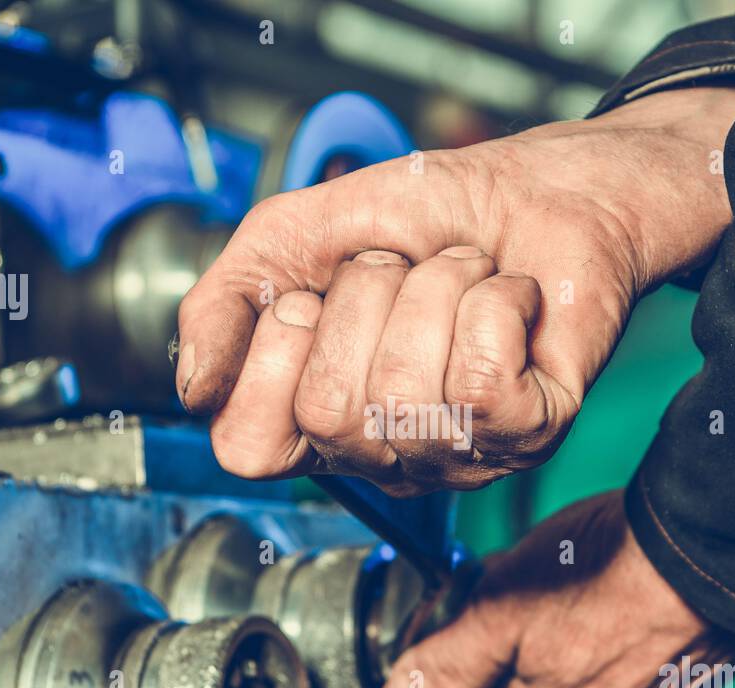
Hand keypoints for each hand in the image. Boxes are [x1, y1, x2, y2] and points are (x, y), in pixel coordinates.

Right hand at [175, 86, 734, 495]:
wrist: (540, 187)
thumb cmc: (427, 217)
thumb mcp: (294, 237)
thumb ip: (223, 304)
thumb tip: (193, 390)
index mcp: (317, 419)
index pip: (247, 447)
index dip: (270, 360)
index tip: (314, 299)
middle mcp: (383, 453)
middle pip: (329, 413)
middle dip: (364, 302)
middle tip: (402, 276)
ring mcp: (457, 453)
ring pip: (405, 394)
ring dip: (436, 291)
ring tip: (463, 277)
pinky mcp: (527, 432)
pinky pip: (476, 382)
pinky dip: (491, 304)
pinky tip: (506, 299)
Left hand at [378, 490, 734, 687]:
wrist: (703, 543)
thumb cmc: (600, 567)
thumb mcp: (500, 608)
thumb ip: (452, 663)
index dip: (491, 677)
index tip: (493, 633)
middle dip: (543, 664)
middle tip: (545, 600)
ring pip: (609, 685)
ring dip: (596, 650)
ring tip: (596, 585)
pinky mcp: (707, 667)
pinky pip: (661, 664)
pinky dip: (646, 638)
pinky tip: (642, 593)